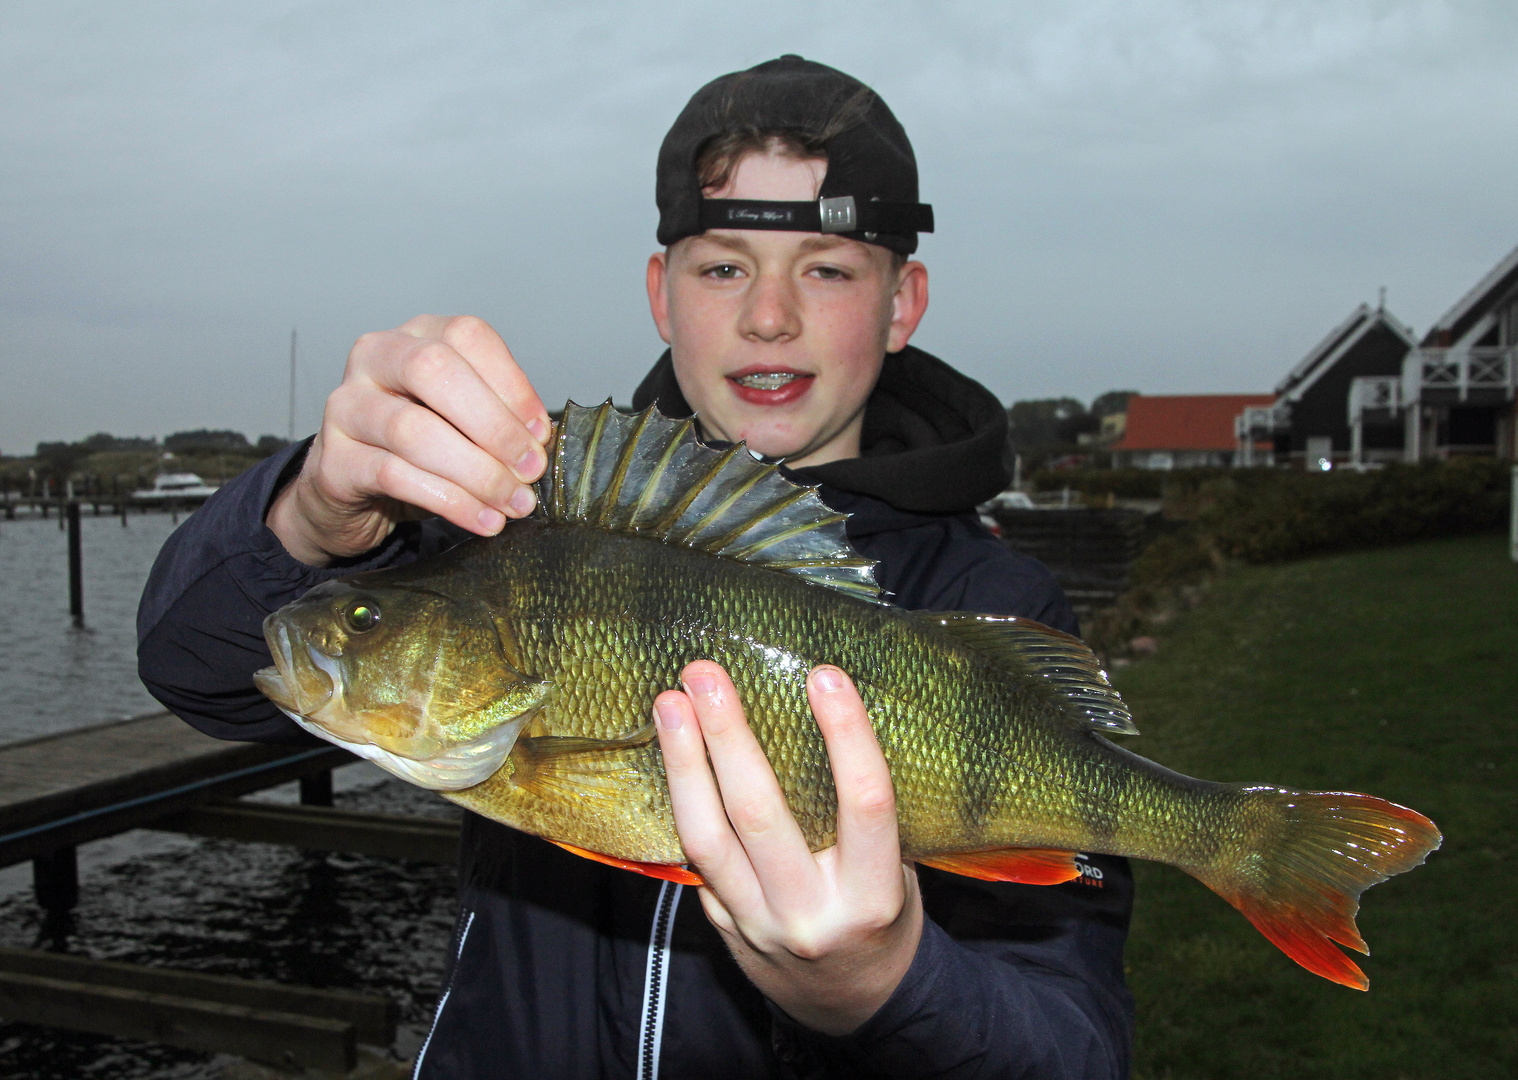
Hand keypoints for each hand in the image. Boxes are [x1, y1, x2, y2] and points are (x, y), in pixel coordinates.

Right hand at [267, 315, 551, 564]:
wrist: (349, 490)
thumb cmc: (418, 447)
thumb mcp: (460, 419)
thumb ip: (497, 416)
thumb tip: (539, 440)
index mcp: (415, 336)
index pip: (467, 336)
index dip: (511, 383)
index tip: (541, 432)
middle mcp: (374, 358)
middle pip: (434, 371)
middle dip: (493, 424)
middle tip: (530, 468)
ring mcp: (346, 406)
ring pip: (414, 430)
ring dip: (477, 472)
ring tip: (514, 502)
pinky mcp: (333, 460)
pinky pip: (395, 476)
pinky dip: (450, 501)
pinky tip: (483, 519)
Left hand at [653, 661, 922, 1034]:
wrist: (853, 1007)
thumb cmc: (881, 920)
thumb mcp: (898, 875)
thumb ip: (863, 817)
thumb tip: (824, 719)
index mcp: (872, 895)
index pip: (865, 804)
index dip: (846, 736)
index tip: (824, 675)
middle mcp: (810, 913)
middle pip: (759, 815)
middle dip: (729, 736)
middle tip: (706, 675)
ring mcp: (758, 925)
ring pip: (708, 838)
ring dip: (683, 763)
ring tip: (669, 704)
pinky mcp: (723, 926)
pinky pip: (694, 859)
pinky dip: (681, 801)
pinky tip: (671, 752)